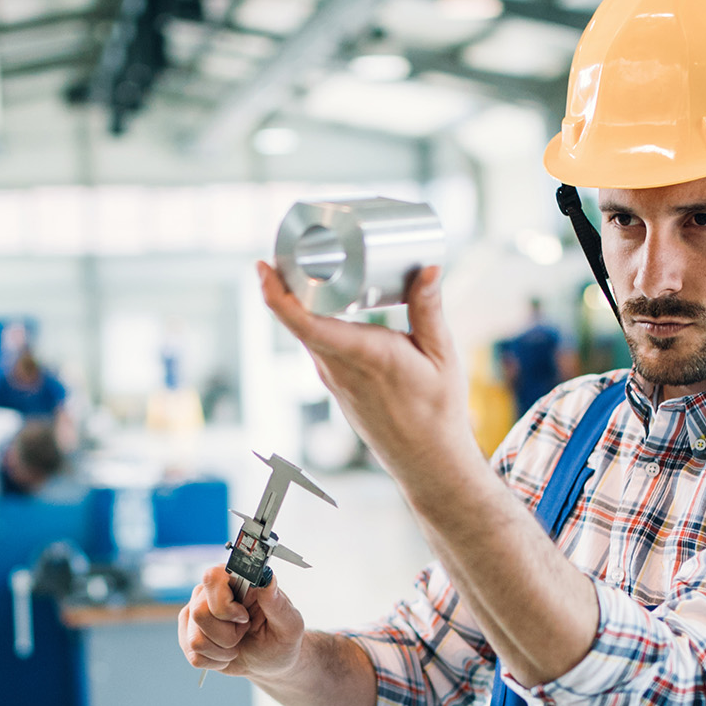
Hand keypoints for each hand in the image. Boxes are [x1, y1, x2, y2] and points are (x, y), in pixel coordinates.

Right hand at [179, 563, 305, 679]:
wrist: (270, 661)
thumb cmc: (281, 639)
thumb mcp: (288, 623)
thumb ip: (276, 602)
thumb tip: (267, 579)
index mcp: (234, 579)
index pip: (211, 578)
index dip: (225, 604)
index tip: (244, 617)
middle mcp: (209, 593)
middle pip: (199, 613)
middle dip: (228, 634)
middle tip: (244, 631)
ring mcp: (195, 614)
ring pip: (196, 639)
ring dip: (223, 650)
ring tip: (237, 644)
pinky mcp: (188, 636)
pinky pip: (194, 656)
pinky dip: (216, 661)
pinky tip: (227, 654)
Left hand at [256, 261, 480, 489]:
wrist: (426, 459)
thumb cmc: (437, 410)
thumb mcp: (442, 356)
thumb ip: (430, 310)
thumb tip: (430, 267)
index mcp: (365, 355)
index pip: (306, 324)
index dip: (276, 295)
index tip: (262, 267)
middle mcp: (339, 368)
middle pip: (296, 320)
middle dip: (283, 284)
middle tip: (284, 246)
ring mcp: (333, 378)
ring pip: (304, 332)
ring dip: (296, 300)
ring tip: (301, 264)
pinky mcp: (335, 383)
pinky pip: (315, 343)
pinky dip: (310, 319)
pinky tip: (320, 300)